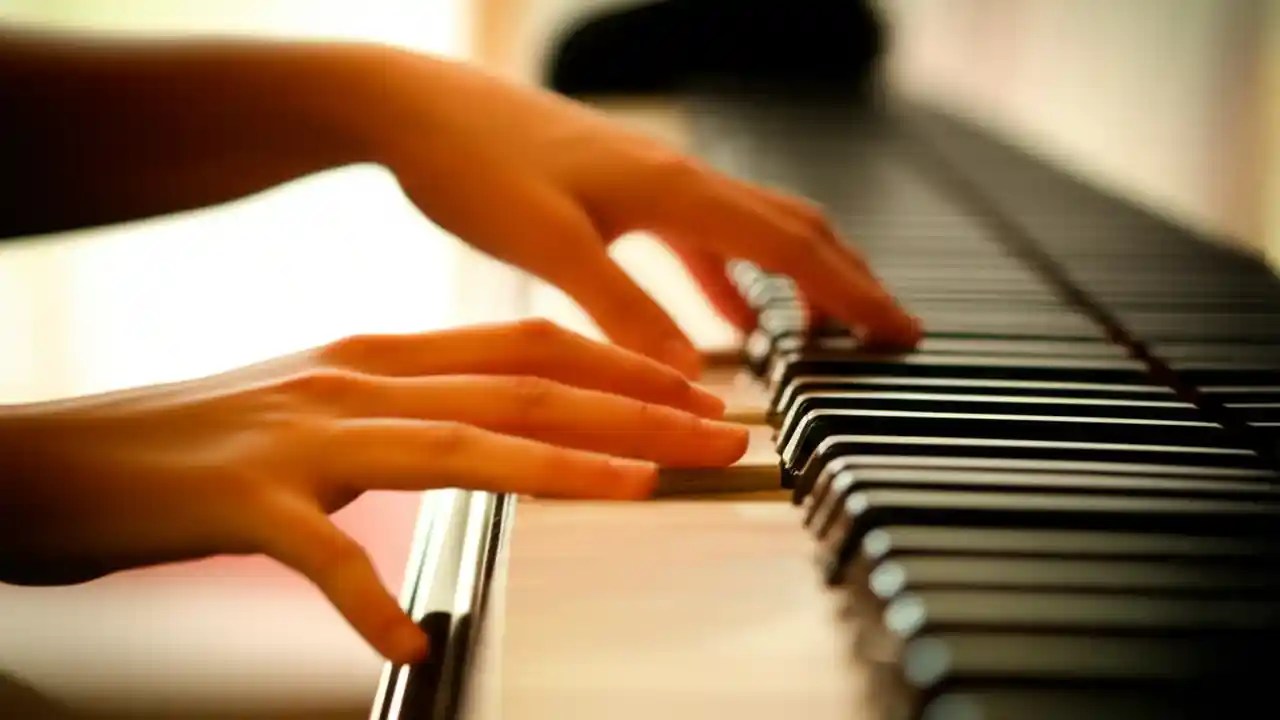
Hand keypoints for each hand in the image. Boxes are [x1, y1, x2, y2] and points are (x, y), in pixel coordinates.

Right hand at [0, 320, 746, 661]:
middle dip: (631, 408)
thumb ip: (406, 413)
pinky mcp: (240, 501)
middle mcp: (354, 384)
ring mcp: (299, 436)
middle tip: (716, 436)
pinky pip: (324, 555)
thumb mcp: (320, 411)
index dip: (618, 367)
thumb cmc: (192, 447)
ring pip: (455, 443)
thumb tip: (491, 431)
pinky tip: (411, 642)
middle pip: (519, 389)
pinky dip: (371, 600)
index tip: (692, 395)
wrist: (55, 461)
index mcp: (376, 362)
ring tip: (640, 486)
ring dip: (557, 465)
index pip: (524, 350)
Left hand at [364, 50, 921, 375]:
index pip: (792, 247)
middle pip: (793, 229)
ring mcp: (654, 181)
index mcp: (676, 188)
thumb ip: (622, 310)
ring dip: (798, 281)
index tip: (901, 333)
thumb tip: (692, 377)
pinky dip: (733, 281)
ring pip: (754, 232)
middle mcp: (679, 177)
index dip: (853, 294)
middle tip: (893, 332)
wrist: (415, 106)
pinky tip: (732, 320)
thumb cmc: (474, 164)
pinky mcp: (624, 191)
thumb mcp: (548, 246)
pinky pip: (702, 240)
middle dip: (849, 282)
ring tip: (829, 333)